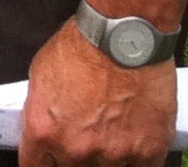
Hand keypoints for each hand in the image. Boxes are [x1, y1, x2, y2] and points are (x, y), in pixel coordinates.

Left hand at [18, 19, 175, 166]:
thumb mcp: (41, 73)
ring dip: (106, 158)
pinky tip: (132, 144)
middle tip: (84, 139)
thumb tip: (41, 127)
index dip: (44, 162)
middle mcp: (76, 149)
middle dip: (74, 159)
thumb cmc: (84, 44)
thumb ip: (40, 110)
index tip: (51, 158)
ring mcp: (113, 155)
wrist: (126, 33)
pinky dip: (135, 160)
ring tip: (111, 135)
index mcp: (44, 131)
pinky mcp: (147, 152)